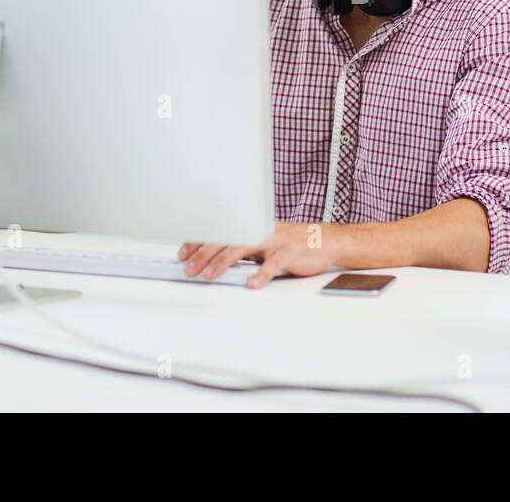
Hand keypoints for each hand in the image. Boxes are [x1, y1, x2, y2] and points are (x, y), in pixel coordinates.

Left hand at [178, 222, 342, 288]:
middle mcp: (260, 230)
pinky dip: (262, 274)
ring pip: (244, 247)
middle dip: (204, 254)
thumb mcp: (264, 244)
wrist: (326, 240)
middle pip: (227, 239)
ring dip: (223, 262)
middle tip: (189, 268)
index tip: (183, 253)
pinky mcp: (290, 253)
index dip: (199, 241)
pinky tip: (253, 283)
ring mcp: (274, 241)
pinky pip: (273, 264)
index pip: (220, 231)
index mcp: (252, 227)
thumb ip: (243, 250)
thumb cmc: (292, 243)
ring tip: (209, 274)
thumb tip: (215, 260)